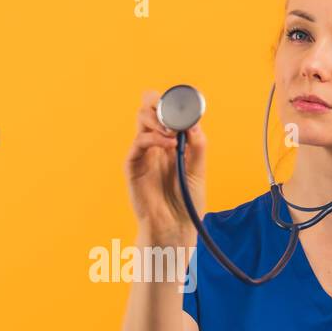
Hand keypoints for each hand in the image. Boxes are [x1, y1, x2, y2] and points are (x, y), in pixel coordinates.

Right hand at [124, 89, 205, 242]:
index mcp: (172, 142)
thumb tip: (194, 122)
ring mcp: (143, 153)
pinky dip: (154, 138)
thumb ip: (197, 146)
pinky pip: (138, 143)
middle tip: (176, 117)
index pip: (167, 111)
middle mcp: (156, 143)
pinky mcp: (133, 166)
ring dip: (157, 118)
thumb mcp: (198, 170)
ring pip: (141, 118)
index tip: (187, 106)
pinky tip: (170, 145)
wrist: (175, 227)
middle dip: (161, 104)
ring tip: (173, 132)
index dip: (173, 103)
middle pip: (150, 108)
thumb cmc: (187, 202)